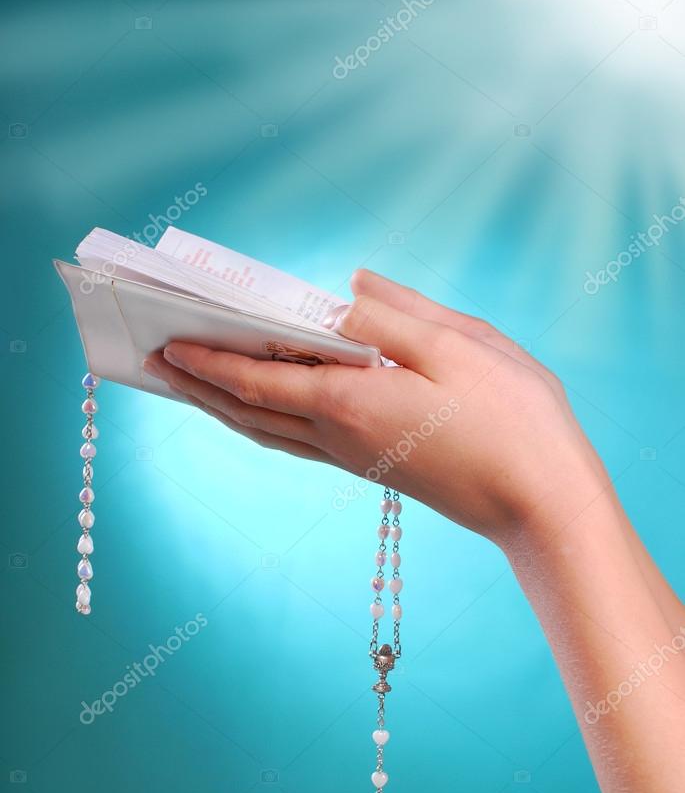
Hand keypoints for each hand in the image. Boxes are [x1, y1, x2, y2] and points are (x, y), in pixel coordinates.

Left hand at [144, 269, 599, 547]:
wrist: (542, 504)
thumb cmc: (512, 420)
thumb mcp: (458, 345)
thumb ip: (392, 313)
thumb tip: (344, 287)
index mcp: (350, 401)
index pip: (258, 376)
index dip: (209, 358)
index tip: (167, 340)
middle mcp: (340, 436)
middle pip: (250, 410)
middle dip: (201, 386)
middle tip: (159, 361)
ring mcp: (356, 457)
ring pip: (270, 431)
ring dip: (227, 408)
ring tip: (196, 386)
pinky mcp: (376, 466)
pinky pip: (299, 441)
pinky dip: (266, 419)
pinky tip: (267, 407)